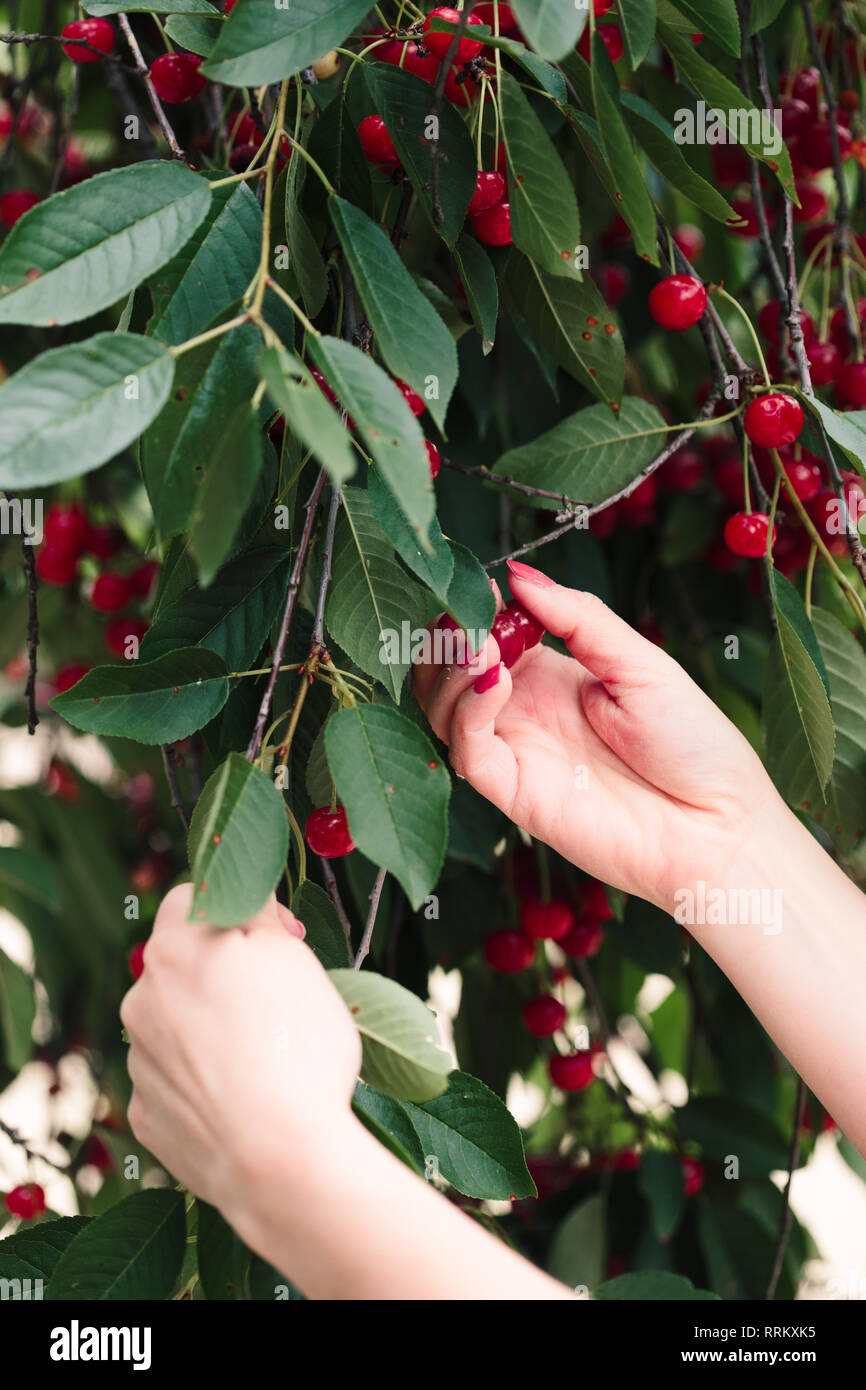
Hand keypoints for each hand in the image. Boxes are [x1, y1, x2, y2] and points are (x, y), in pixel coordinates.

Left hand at [120, 886, 360, 1214]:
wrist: (279, 1159)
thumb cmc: (296, 1047)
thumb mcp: (294, 957)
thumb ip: (259, 914)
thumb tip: (245, 901)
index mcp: (173, 951)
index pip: (191, 897)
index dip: (241, 908)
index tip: (284, 935)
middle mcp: (140, 1001)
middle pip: (184, 965)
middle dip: (226, 972)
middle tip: (282, 997)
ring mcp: (140, 1062)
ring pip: (179, 1024)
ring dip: (214, 1026)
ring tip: (268, 1057)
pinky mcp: (148, 1115)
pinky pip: (178, 1080)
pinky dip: (206, 1079)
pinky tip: (245, 1096)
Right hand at [412, 561, 780, 914]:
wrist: (720, 825)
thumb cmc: (694, 746)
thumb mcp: (640, 660)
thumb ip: (578, 618)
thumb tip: (519, 574)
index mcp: (551, 678)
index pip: (486, 637)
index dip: (475, 611)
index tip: (482, 585)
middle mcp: (524, 713)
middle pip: (449, 673)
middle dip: (447, 637)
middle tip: (466, 616)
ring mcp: (516, 751)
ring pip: (442, 709)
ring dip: (449, 669)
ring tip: (480, 643)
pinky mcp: (514, 792)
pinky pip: (467, 749)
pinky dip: (467, 709)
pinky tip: (494, 678)